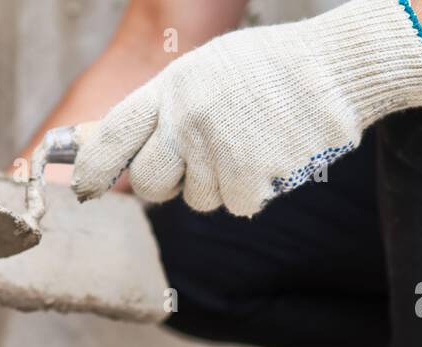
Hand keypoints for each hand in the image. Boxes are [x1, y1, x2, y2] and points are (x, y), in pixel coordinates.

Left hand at [72, 0, 421, 216]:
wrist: (338, 67)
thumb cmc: (270, 70)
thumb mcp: (205, 71)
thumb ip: (163, 107)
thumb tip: (115, 148)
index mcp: (172, 86)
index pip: (113, 135)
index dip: (93, 167)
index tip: (83, 188)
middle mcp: (186, 119)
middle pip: (147, 183)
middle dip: (164, 184)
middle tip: (194, 164)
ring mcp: (216, 150)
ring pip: (195, 199)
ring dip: (217, 183)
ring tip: (249, 143)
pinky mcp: (247, 177)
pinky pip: (233, 205)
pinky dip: (251, 190)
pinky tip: (270, 156)